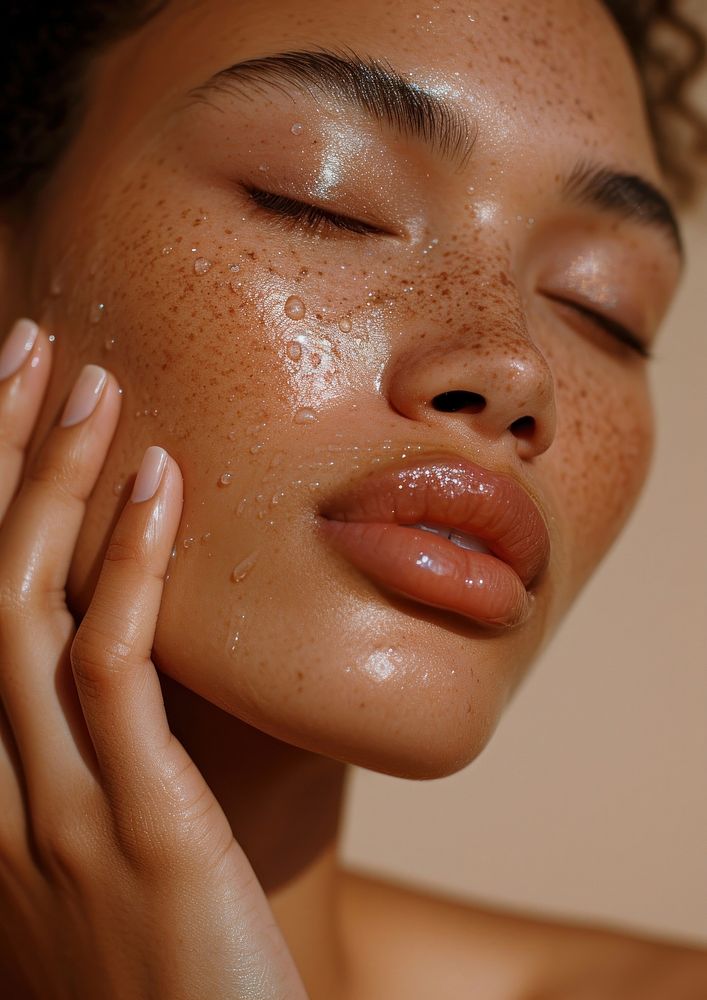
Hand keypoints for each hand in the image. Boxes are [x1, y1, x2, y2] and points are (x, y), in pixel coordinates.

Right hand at [0, 319, 308, 999]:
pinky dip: (126, 563)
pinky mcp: (134, 829)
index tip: (2, 413)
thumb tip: (127, 650)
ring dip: (48, 478)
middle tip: (25, 350)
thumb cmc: (161, 967)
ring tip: (85, 377)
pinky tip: (160, 480)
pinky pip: (110, 668)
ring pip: (18, 606)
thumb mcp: (107, 849)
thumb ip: (102, 757)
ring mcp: (49, 813)